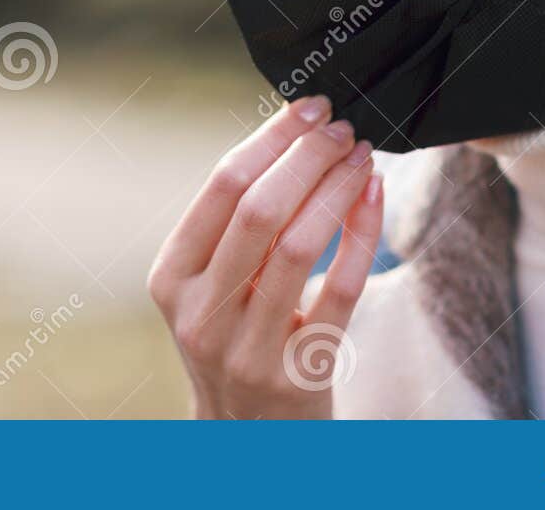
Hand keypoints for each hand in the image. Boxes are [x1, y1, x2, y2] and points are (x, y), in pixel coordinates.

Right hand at [147, 95, 383, 418]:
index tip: (309, 107)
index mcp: (172, 276)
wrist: (249, 436)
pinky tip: (373, 197)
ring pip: (299, 245)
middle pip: (258, 209)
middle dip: (307, 157)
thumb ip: (235, 222)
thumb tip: (292, 132)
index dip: (271, 139)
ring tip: (362, 155)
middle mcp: (200, 313)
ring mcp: (248, 349)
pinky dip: (361, 233)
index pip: (221, 186)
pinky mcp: (300, 374)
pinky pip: (340, 288)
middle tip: (343, 127)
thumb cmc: (236, 335)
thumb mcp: (211, 284)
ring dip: (337, 188)